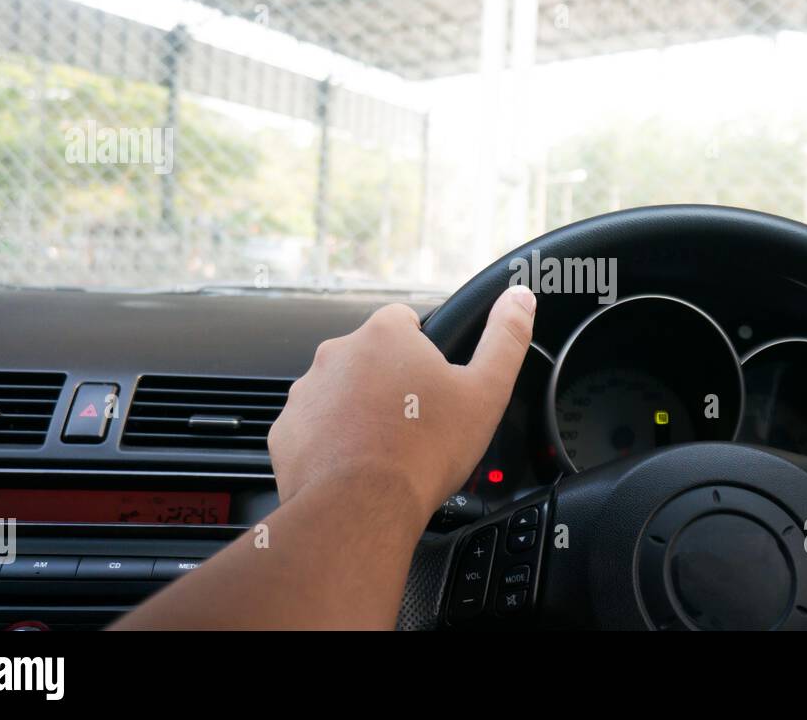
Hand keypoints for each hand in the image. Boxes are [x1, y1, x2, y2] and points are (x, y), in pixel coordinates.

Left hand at [268, 285, 536, 513]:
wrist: (360, 508)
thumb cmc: (422, 451)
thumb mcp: (486, 391)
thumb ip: (506, 338)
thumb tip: (519, 299)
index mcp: (384, 335)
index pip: (405, 321)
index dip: (425, 352)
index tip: (435, 385)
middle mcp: (337, 354)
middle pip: (371, 359)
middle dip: (391, 384)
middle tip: (416, 424)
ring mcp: (306, 392)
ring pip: (341, 393)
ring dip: (359, 412)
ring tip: (386, 450)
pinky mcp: (286, 430)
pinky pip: (314, 428)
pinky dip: (332, 443)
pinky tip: (355, 466)